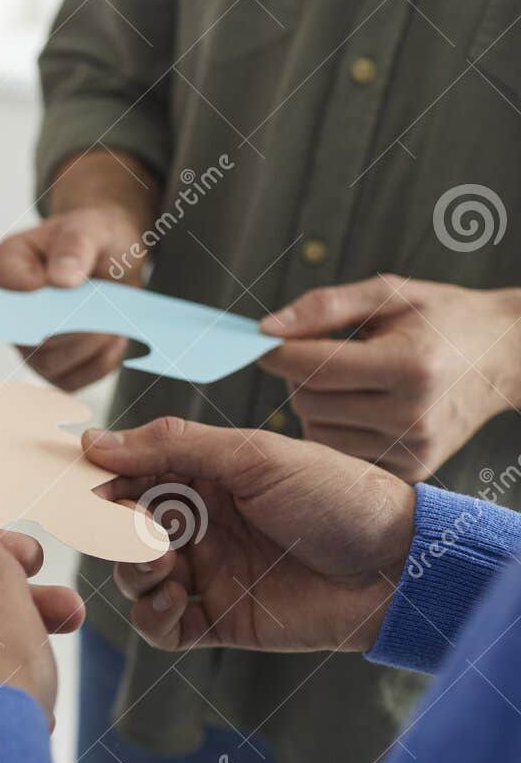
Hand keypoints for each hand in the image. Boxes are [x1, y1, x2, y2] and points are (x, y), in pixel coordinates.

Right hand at [0, 204, 148, 390]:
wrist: (112, 259)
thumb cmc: (96, 239)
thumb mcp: (93, 228)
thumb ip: (76, 246)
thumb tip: (62, 280)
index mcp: (9, 261)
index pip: (9, 283)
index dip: (40, 289)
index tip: (71, 281)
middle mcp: (9, 307)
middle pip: (31, 332)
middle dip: (77, 324)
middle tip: (108, 305)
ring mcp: (26, 341)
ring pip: (51, 363)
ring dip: (91, 346)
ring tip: (113, 323)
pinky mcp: (50, 365)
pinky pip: (70, 381)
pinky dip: (99, 364)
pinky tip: (114, 340)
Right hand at [83, 417, 416, 652]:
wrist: (398, 567)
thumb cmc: (337, 496)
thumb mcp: (253, 455)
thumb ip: (171, 446)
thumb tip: (93, 441)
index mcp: (202, 477)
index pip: (129, 474)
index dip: (98, 479)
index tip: (75, 483)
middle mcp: (197, 525)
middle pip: (120, 528)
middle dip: (113, 528)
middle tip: (133, 526)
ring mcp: (206, 574)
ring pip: (133, 577)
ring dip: (133, 568)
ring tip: (164, 559)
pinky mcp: (219, 621)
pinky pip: (161, 628)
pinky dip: (152, 616)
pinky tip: (175, 597)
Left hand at [258, 275, 520, 480]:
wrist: (507, 356)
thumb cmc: (442, 318)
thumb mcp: (390, 293)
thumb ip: (325, 306)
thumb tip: (266, 329)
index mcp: (409, 366)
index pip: (313, 368)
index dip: (277, 354)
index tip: (267, 342)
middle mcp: (413, 414)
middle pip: (307, 402)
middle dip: (297, 375)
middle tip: (318, 353)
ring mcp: (414, 447)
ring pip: (315, 431)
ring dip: (314, 403)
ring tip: (346, 378)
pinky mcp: (412, 468)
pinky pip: (340, 451)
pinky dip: (336, 427)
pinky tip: (362, 404)